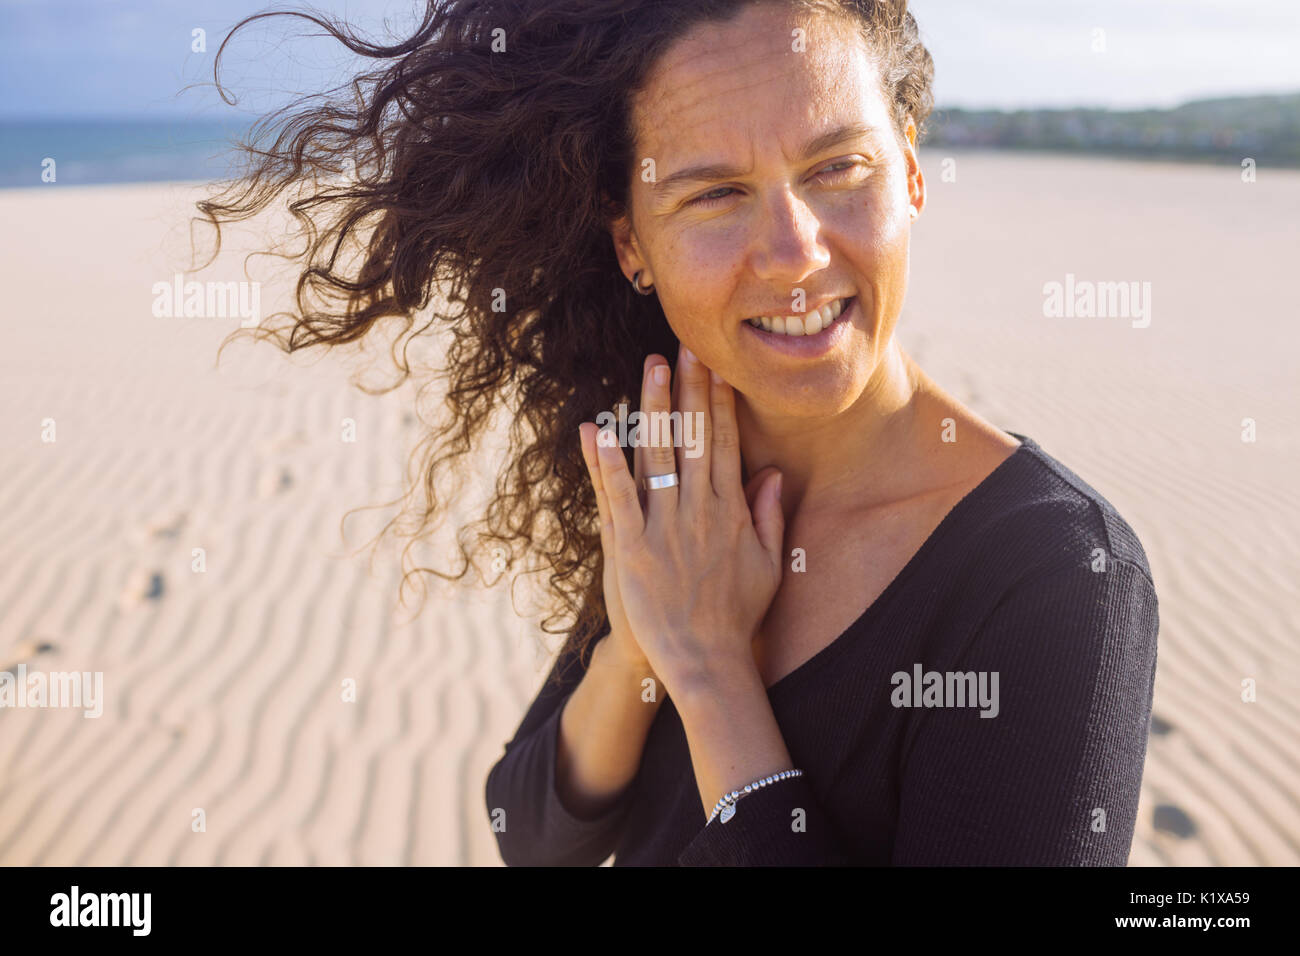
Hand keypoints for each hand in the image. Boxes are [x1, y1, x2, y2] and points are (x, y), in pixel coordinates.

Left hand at [577, 346, 785, 694]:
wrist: (705, 660)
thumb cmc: (737, 615)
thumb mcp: (767, 564)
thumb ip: (768, 516)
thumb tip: (769, 473)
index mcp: (733, 511)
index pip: (727, 442)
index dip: (721, 401)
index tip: (717, 365)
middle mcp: (701, 511)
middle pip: (696, 437)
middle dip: (690, 388)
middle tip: (684, 345)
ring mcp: (666, 527)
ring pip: (659, 456)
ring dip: (654, 409)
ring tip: (650, 368)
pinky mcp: (633, 548)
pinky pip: (619, 497)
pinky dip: (608, 463)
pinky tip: (598, 429)